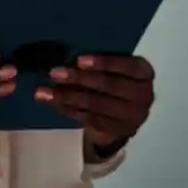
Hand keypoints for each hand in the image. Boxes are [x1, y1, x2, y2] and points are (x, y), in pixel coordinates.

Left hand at [35, 54, 154, 151]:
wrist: (122, 114)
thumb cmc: (115, 80)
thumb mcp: (115, 68)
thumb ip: (98, 63)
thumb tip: (65, 56)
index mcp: (144, 73)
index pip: (128, 66)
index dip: (104, 63)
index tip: (79, 60)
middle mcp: (144, 95)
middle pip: (110, 86)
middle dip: (79, 79)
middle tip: (54, 73)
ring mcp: (132, 117)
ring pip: (97, 105)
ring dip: (68, 96)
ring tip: (43, 91)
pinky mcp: (118, 131)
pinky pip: (90, 119)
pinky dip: (70, 110)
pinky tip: (54, 102)